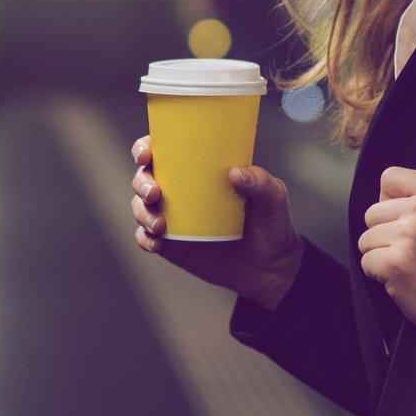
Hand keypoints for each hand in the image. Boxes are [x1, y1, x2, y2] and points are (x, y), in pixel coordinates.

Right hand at [130, 135, 303, 310]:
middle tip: (155, 192)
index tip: (146, 154)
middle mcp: (180, 191)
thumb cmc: (271, 223)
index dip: (144, 148)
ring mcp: (173, 219)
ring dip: (142, 212)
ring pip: (141, 208)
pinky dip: (145, 239)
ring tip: (160, 224)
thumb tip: (235, 173)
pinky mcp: (172, 246)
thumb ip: (261, 182)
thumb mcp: (274, 198)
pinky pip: (147, 239)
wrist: (271, 267)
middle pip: (143, 178)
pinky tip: (157, 243)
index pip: (163, 151)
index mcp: (198, 170)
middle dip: (141, 182)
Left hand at [357, 150, 415, 352]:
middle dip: (386, 235)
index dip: (394, 203)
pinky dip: (379, 276)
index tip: (414, 224)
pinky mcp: (395, 261)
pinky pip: (366, 261)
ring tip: (412, 267)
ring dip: (382, 256)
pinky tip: (404, 282)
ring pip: (366, 237)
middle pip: (373, 211)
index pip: (389, 178)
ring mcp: (410, 234)